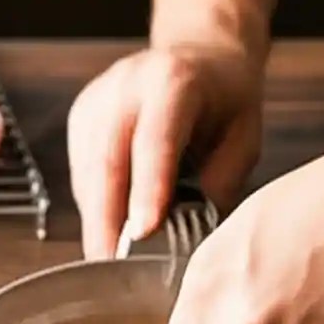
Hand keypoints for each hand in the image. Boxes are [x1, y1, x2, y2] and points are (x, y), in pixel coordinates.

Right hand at [67, 41, 264, 259]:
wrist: (200, 55)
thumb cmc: (225, 100)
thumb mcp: (243, 138)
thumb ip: (218, 183)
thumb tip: (188, 237)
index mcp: (173, 81)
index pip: (153, 141)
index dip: (147, 189)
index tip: (142, 233)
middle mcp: (126, 87)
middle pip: (106, 162)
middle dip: (106, 221)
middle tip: (112, 268)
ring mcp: (96, 101)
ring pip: (87, 173)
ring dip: (96, 220)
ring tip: (110, 259)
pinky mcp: (80, 119)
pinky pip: (81, 173)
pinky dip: (94, 206)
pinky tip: (109, 228)